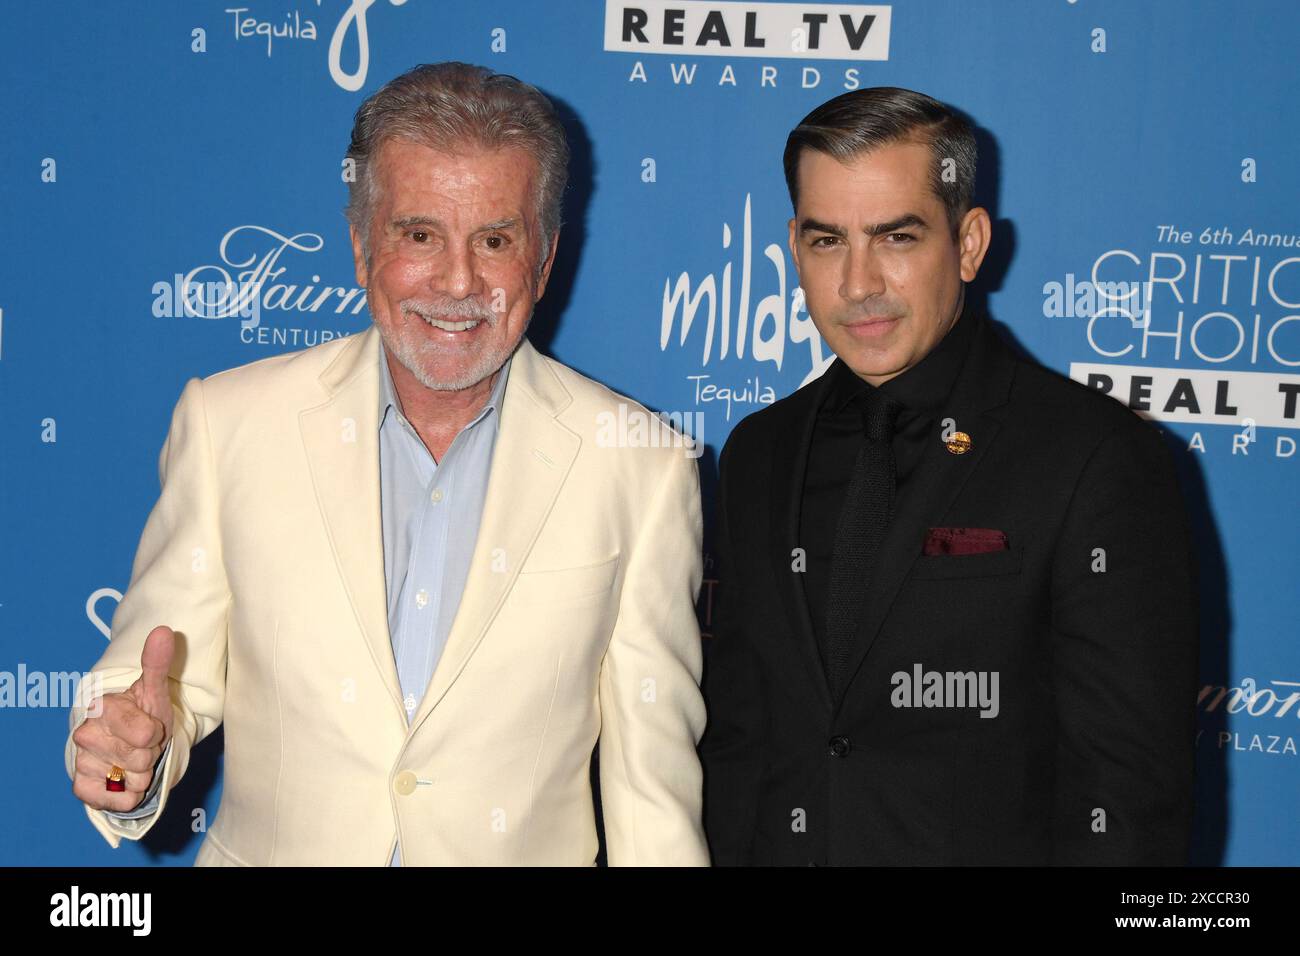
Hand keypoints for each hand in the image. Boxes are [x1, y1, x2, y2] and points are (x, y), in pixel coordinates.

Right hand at [71, 626, 175, 812]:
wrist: (134, 745)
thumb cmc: (145, 716)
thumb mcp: (156, 691)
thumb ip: (158, 662)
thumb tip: (164, 631)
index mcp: (103, 706)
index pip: (146, 733)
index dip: (156, 734)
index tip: (151, 726)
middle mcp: (86, 733)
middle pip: (140, 757)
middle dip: (151, 754)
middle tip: (144, 745)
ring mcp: (81, 760)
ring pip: (130, 778)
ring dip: (141, 774)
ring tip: (135, 759)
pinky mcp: (80, 785)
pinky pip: (108, 799)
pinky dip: (125, 797)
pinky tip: (125, 783)